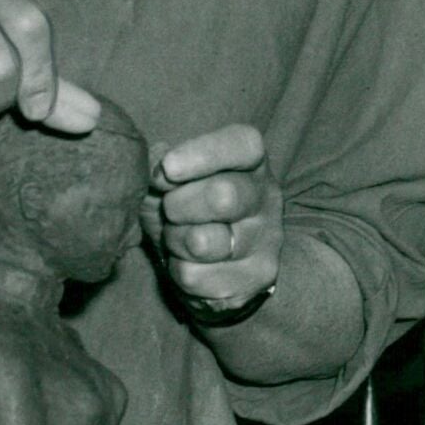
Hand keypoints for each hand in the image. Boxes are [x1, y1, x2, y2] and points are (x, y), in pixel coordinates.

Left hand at [141, 125, 283, 318]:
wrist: (209, 263)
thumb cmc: (187, 207)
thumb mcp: (171, 179)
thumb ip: (161, 163)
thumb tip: (157, 160)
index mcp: (251, 161)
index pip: (243, 145)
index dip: (202, 154)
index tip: (167, 169)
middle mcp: (267, 197)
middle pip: (223, 196)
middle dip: (178, 206)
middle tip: (168, 211)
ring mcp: (267, 241)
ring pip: (202, 243)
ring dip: (174, 241)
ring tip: (179, 238)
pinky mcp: (256, 279)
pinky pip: (195, 277)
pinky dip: (177, 271)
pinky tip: (189, 263)